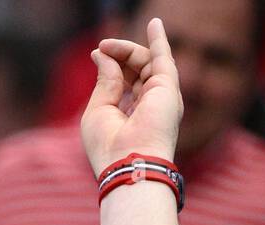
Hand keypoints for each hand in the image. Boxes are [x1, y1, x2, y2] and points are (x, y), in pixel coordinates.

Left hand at [81, 17, 182, 174]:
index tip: (97, 53)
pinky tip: (154, 23)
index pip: (124, 81)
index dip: (112, 64)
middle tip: (102, 47)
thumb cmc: (109, 145)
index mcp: (131, 115)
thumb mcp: (98, 108)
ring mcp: (160, 97)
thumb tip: (101, 52)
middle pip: (135, 69)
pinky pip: (163, 58)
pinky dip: (159, 40)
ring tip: (107, 44)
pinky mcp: (167, 89)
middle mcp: (149, 106)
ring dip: (127, 49)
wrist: (128, 162)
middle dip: (119, 54)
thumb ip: (104, 80)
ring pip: (145, 62)